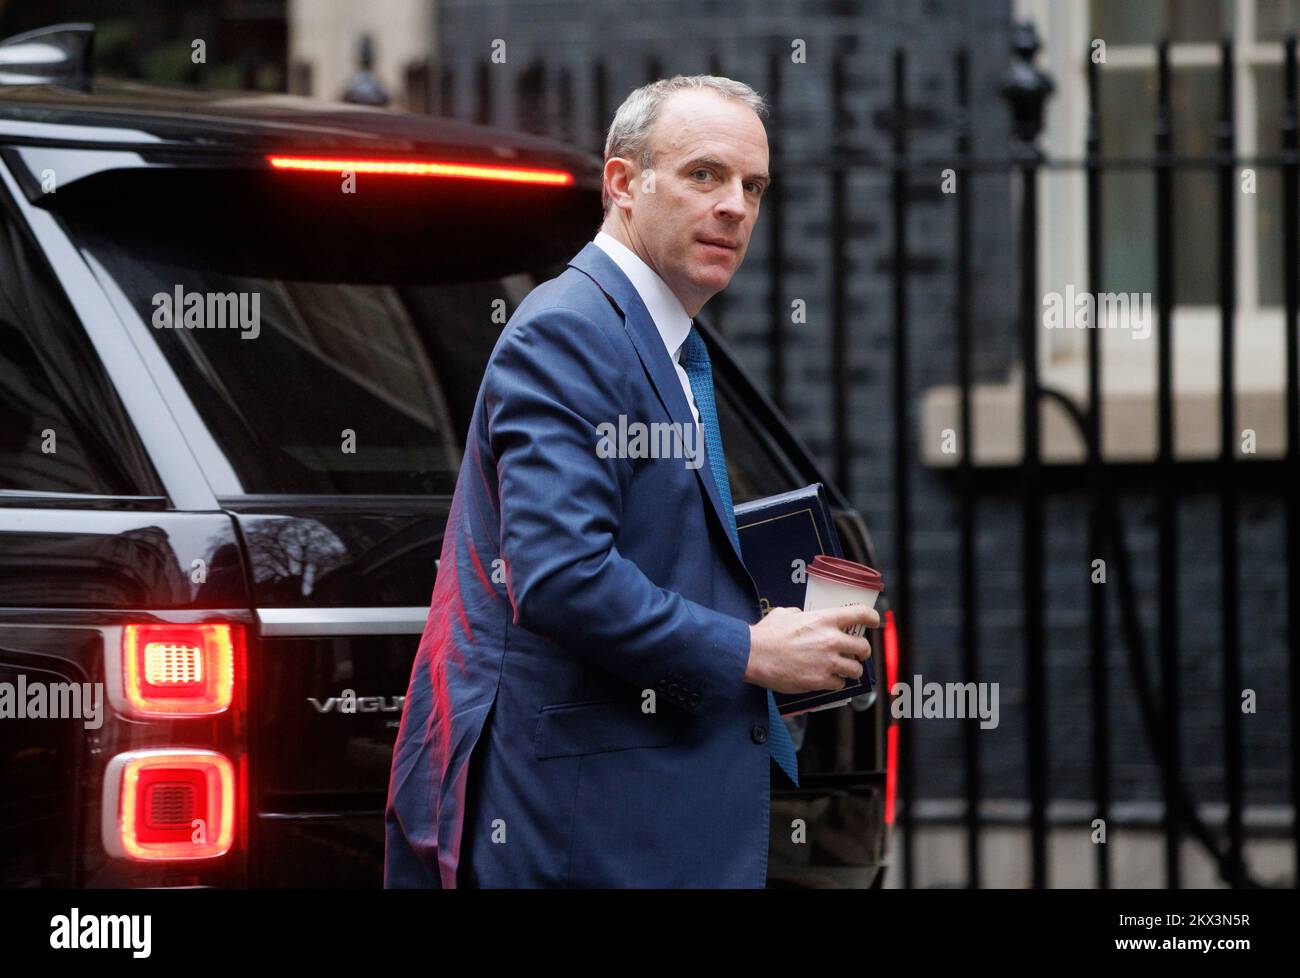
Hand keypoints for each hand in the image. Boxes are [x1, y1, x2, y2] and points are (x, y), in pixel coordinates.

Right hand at [744, 605, 878, 693]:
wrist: (754, 655)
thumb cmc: (767, 634)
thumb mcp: (786, 613)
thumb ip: (801, 614)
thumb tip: (804, 615)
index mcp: (825, 619)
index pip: (861, 614)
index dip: (872, 618)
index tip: (873, 622)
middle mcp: (831, 640)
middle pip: (864, 647)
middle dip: (861, 651)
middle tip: (855, 653)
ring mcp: (828, 662)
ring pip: (856, 669)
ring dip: (851, 669)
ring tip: (843, 669)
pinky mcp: (820, 680)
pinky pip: (839, 684)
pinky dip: (835, 683)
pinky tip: (827, 679)